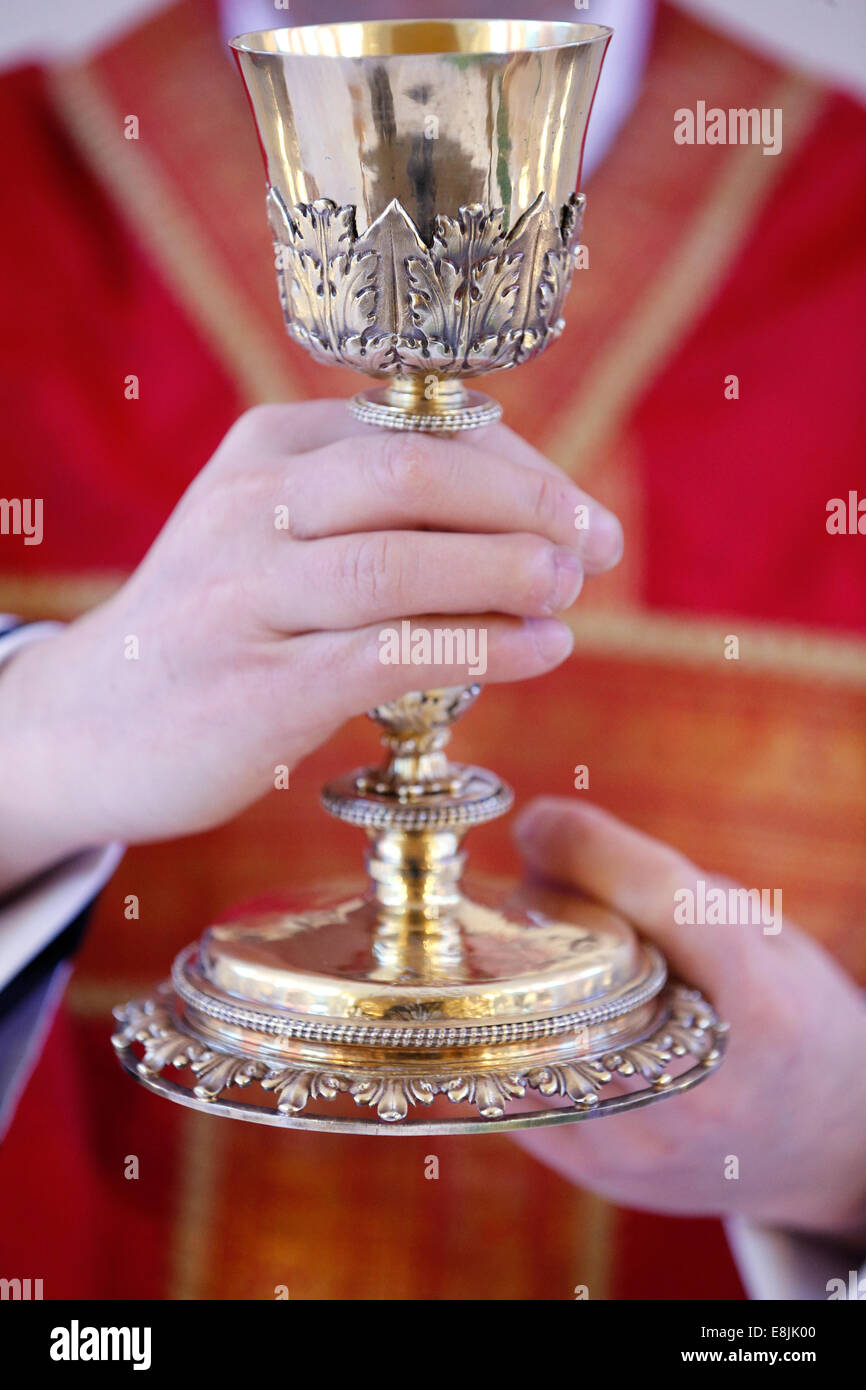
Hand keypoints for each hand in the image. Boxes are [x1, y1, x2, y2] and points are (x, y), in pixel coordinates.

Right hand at [0, 402, 621, 891]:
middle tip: (594, 546)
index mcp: (266, 452)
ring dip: (508, 570)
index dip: (519, 469)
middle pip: (415, 474)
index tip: (579, 514)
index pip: (417, 431)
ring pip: (400, 560)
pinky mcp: (257, 688)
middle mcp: (252, 509)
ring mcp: (247, 596)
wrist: (84, 726)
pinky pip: (390, 652)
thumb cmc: (211, 630)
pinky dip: (481, 646)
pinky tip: (539, 651)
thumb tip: (520, 529)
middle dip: (527, 505)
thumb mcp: (267, 536)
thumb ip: (369, 518)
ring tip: (569, 592)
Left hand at [512, 797, 865, 1247]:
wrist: (826, 1147)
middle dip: (530, 916)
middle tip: (513, 883)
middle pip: (575, 972)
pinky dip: (506, 1034)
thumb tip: (541, 847)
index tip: (542, 819)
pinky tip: (517, 1004)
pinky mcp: (598, 1171)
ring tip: (500, 940)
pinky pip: (514, 1084)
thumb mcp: (762, 935)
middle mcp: (700, 1083)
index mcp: (761, 1005)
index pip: (658, 900)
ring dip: (499, 977)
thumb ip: (666, 893)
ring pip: (525, 1035)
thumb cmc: (792, 1015)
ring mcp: (643, 1138)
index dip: (586, 845)